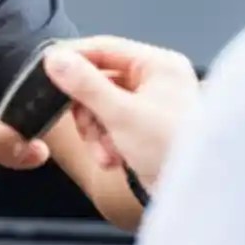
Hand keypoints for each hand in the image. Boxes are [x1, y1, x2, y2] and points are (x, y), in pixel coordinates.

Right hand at [42, 37, 199, 192]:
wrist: (196, 197)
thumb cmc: (173, 151)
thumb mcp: (122, 115)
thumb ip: (85, 85)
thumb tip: (56, 59)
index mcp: (159, 65)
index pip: (105, 48)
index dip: (74, 58)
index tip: (48, 68)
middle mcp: (156, 80)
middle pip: (99, 80)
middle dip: (88, 110)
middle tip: (85, 127)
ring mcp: (150, 105)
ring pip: (101, 106)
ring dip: (95, 132)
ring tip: (104, 152)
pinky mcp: (144, 129)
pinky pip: (110, 125)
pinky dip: (105, 143)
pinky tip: (113, 159)